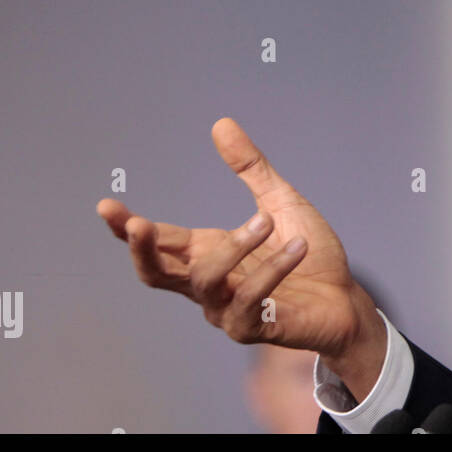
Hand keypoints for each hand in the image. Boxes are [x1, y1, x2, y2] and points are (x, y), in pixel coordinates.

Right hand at [97, 117, 386, 398]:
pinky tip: (298, 246)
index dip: (129, 227)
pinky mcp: (252, 328)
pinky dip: (273, 269)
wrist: (345, 300)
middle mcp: (208, 284)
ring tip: (269, 221)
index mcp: (206, 252)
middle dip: (142, 249)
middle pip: (155, 273)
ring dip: (236, 245)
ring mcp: (225, 310)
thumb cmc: (307, 254)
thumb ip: (250, 168)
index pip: (157, 240)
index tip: (106, 206)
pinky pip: (250, 299)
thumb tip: (221, 123)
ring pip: (206, 279)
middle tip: (139, 224)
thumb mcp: (279, 202)